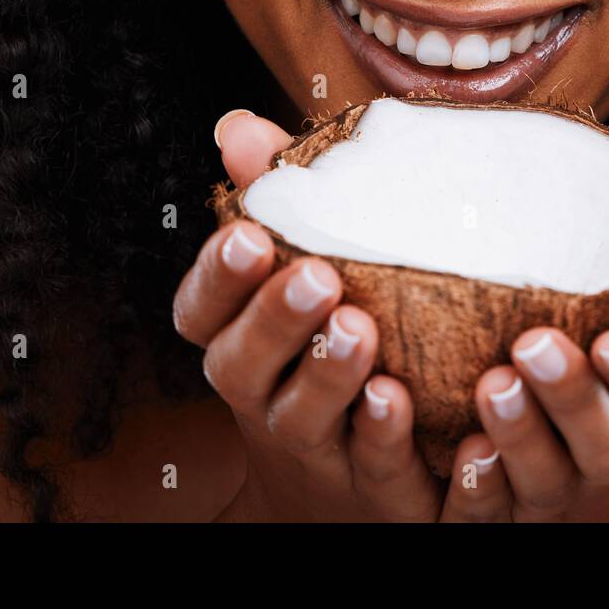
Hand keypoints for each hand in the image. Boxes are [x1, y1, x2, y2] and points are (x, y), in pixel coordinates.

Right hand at [173, 109, 442, 521]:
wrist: (350, 479)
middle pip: (242, 365)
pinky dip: (387, 438)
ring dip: (328, 375)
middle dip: (273, 319)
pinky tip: (408, 399)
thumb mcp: (297, 268)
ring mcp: (313, 443)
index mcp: (237, 337)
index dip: (217, 277)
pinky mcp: (370, 483)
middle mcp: (262, 393)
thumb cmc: (321, 342)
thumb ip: (277, 196)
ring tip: (362, 329)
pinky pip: (375, 467)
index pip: (200, 312)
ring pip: (303, 418)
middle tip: (317, 275)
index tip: (250, 234)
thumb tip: (238, 126)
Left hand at [436, 325, 608, 521]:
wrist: (593, 503)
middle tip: (534, 345)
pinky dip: (476, 490)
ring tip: (494, 385)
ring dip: (520, 436)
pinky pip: (491, 518)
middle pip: (604, 441)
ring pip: (544, 479)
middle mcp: (608, 457)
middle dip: (573, 395)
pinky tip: (458, 451)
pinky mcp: (509, 521)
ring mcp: (559, 495)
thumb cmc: (599, 392)